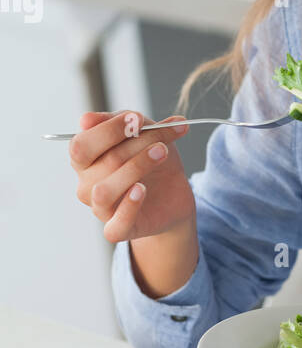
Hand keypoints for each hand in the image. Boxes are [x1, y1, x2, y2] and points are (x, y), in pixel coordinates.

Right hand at [70, 110, 192, 241]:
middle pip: (101, 163)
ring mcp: (101, 209)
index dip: (109, 129)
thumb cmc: (152, 158)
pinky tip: (143, 189)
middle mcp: (87, 184)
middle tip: (159, 139)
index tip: (137, 118)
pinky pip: (116, 225)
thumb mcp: (143, 132)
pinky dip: (129, 206)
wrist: (173, 193)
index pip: (81, 144)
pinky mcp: (119, 229)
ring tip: (161, 153)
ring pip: (105, 191)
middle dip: (134, 145)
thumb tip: (86, 119)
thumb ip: (119, 121)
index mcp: (85, 159)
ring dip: (135, 168)